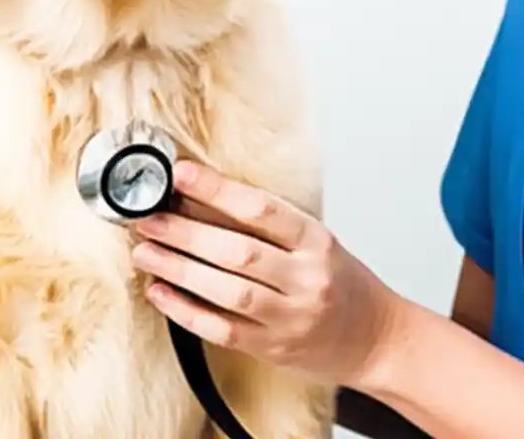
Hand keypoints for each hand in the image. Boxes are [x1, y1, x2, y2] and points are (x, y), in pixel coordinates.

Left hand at [130, 160, 404, 387]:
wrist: (377, 339)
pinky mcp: (274, 348)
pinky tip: (161, 293)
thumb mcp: (318, 244)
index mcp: (318, 242)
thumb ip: (270, 227)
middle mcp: (307, 278)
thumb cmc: (343, 286)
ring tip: (146, 252)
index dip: (217, 189)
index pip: (262, 209)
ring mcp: (291, 317)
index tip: (180, 174)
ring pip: (227, 291)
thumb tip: (204, 199)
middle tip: (147, 218)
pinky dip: (186, 310)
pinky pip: (222, 329)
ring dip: (178, 269)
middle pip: (238, 251)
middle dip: (185, 232)